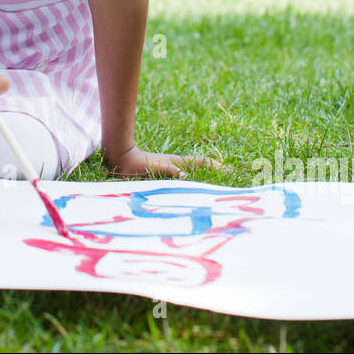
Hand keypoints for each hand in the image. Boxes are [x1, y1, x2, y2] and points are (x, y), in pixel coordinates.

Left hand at [105, 145, 225, 179]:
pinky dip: (193, 185)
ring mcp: (172, 170)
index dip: (217, 167)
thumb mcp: (155, 167)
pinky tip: (195, 193)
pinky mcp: (165, 176)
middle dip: (217, 173)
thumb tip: (187, 177)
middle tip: (231, 181)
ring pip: (195, 174)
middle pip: (203, 167)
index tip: (231, 172)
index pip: (204, 163)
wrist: (122, 160)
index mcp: (179, 163)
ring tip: (218, 189)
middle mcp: (179, 166)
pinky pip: (184, 181)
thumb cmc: (138, 164)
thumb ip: (171, 171)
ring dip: (207, 179)